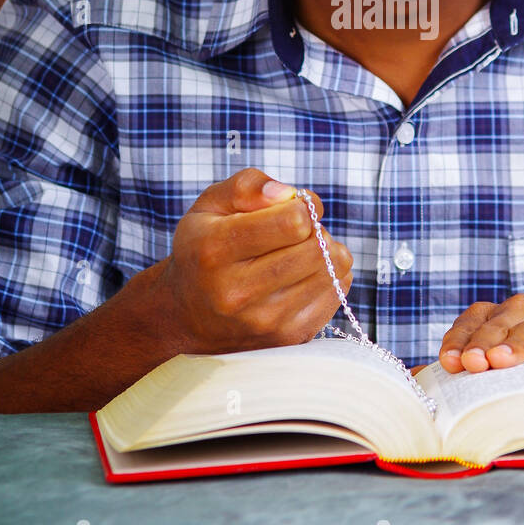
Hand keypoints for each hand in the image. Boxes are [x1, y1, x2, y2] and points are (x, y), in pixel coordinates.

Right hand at [157, 169, 351, 355]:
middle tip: (296, 231)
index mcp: (214, 250)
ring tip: (299, 252)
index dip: (301, 206)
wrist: (186, 316)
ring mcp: (265, 321)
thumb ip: (246, 186)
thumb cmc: (205, 249)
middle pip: (316, 248)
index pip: (292, 222)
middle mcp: (237, 292)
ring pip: (331, 271)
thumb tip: (287, 194)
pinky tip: (302, 274)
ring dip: (324, 252)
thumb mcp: (209, 206)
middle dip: (314, 229)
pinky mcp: (287, 339)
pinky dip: (328, 276)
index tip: (291, 207)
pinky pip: (336, 293)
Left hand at [438, 294, 523, 372]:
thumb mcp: (513, 367)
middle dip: (485, 343)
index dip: (461, 339)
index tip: (449, 363)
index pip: (474, 320)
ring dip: (519, 342)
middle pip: (502, 322)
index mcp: (504, 315)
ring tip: (504, 361)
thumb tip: (419, 381)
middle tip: (474, 364)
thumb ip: (471, 370)